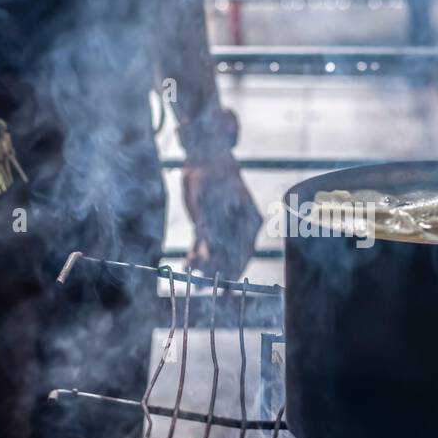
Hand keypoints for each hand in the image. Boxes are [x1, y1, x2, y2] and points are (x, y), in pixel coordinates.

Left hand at [182, 151, 262, 279]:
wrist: (203, 156)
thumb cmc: (209, 172)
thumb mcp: (207, 196)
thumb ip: (209, 223)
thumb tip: (210, 249)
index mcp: (250, 219)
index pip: (245, 251)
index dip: (235, 268)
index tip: (223, 279)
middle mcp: (241, 226)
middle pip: (233, 256)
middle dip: (218, 270)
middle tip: (203, 281)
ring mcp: (226, 227)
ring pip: (217, 253)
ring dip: (205, 264)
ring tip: (190, 268)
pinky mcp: (209, 227)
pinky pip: (204, 246)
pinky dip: (196, 255)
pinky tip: (187, 262)